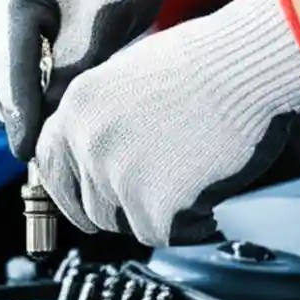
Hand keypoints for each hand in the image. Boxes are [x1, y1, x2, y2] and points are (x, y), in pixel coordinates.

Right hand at [0, 0, 198, 158]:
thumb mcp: (104, 27)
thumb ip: (69, 74)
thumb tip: (43, 123)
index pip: (7, 68)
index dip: (18, 114)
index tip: (28, 152)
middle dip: (12, 111)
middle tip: (48, 144)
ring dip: (11, 99)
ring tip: (49, 119)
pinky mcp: (0, 11)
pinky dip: (15, 82)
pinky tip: (45, 94)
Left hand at [34, 0, 299, 245]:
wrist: (249, 66)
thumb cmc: (205, 63)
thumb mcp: (128, 78)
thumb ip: (101, 121)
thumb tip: (95, 160)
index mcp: (76, 107)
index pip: (50, 168)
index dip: (69, 194)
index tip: (85, 210)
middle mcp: (88, 142)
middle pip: (91, 206)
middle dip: (124, 208)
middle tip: (162, 192)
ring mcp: (119, 176)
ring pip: (126, 224)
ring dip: (158, 215)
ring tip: (192, 181)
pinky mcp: (156, 205)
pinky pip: (165, 236)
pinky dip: (191, 226)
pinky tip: (211, 196)